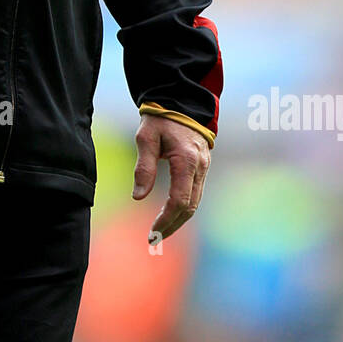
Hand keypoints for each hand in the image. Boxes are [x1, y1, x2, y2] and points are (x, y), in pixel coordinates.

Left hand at [131, 113, 210, 241]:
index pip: (179, 200)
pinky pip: (195, 193)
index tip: (152, 232)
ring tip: (160, 232)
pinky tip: (170, 215)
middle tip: (154, 239)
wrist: (181, 102)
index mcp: (186, 161)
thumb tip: (138, 197)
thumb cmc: (160, 118)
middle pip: (190, 207)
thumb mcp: (145, 138)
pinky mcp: (202, 167)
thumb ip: (143, 167)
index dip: (166, 219)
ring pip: (195, 202)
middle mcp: (199, 167)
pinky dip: (184, 208)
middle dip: (172, 225)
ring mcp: (204, 167)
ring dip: (178, 219)